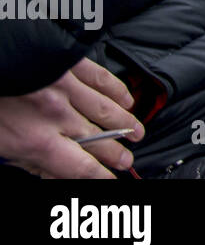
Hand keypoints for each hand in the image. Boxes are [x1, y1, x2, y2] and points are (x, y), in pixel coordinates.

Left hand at [0, 58, 143, 178]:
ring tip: (138, 133)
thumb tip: (52, 173)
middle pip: (98, 140)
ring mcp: (66, 87)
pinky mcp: (68, 64)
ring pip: (107, 110)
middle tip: (128, 161)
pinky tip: (127, 100)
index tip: (111, 180)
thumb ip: (26, 161)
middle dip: (116, 153)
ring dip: (125, 124)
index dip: (101, 176)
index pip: (80, 166)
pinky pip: (102, 79)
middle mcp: (56, 116)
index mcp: (36, 141)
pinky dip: (118, 91)